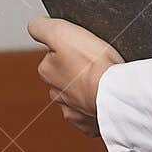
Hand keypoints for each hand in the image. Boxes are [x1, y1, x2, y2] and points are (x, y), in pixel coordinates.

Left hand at [27, 16, 124, 137]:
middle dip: (78, 72)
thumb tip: (34, 25)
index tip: (83, 49)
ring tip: (105, 82)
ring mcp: (73, 112)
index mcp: (47, 72)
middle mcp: (56, 94)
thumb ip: (40, 27)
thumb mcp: (61, 32)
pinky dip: (99, 107)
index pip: (53, 55)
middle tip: (96, 64)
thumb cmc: (94, 64)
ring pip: (79, 97)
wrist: (117, 94)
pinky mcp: (90, 125)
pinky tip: (107, 100)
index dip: (70, 49)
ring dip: (88, 90)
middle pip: (66, 77)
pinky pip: (93, 114)